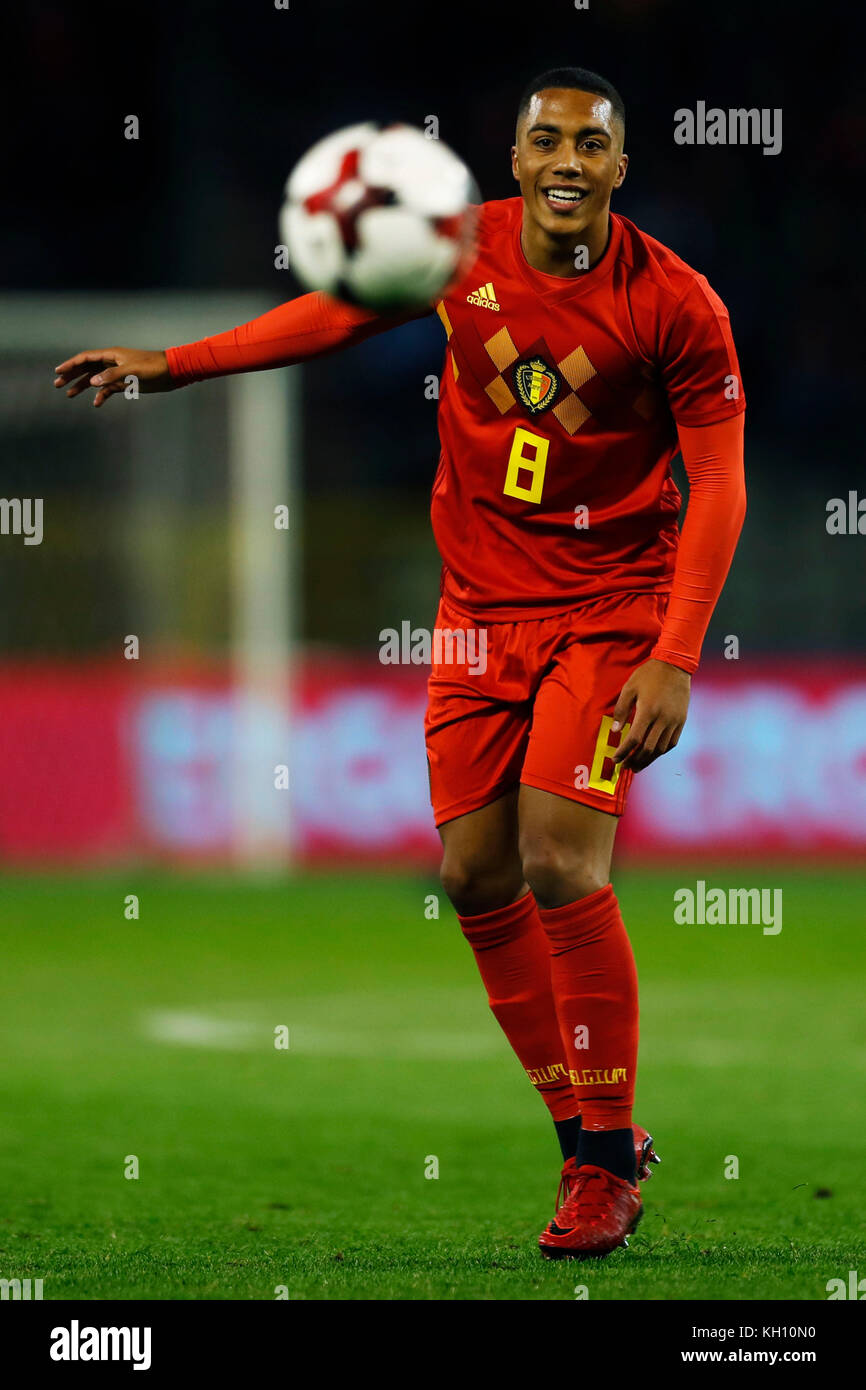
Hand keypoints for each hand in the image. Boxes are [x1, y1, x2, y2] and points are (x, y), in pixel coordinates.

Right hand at [53, 348, 173, 407]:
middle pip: (87, 368)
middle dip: (72, 375)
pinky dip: (102, 395)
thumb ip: (111, 376)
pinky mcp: (125, 383)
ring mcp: (118, 373)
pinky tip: (97, 403)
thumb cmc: (153, 367)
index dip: (71, 364)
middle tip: (57, 384)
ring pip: (95, 379)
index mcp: (112, 355)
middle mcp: (112, 362)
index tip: (58, 371)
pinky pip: (109, 389)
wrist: (171, 372)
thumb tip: (92, 382)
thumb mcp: (132, 371)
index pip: (86, 358)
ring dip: (83, 386)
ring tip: (69, 394)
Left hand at [611, 658, 689, 771]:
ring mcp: (674, 721)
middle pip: (648, 748)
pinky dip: (661, 751)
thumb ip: (621, 710)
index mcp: (648, 711)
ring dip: (648, 759)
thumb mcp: (629, 688)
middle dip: (634, 760)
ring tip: (637, 765)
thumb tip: (615, 730)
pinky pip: (672, 742)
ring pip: (661, 749)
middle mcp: (662, 719)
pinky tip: (653, 754)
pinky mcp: (681, 721)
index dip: (623, 752)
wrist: (675, 666)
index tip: (615, 759)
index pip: (634, 739)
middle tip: (625, 767)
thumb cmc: (649, 675)